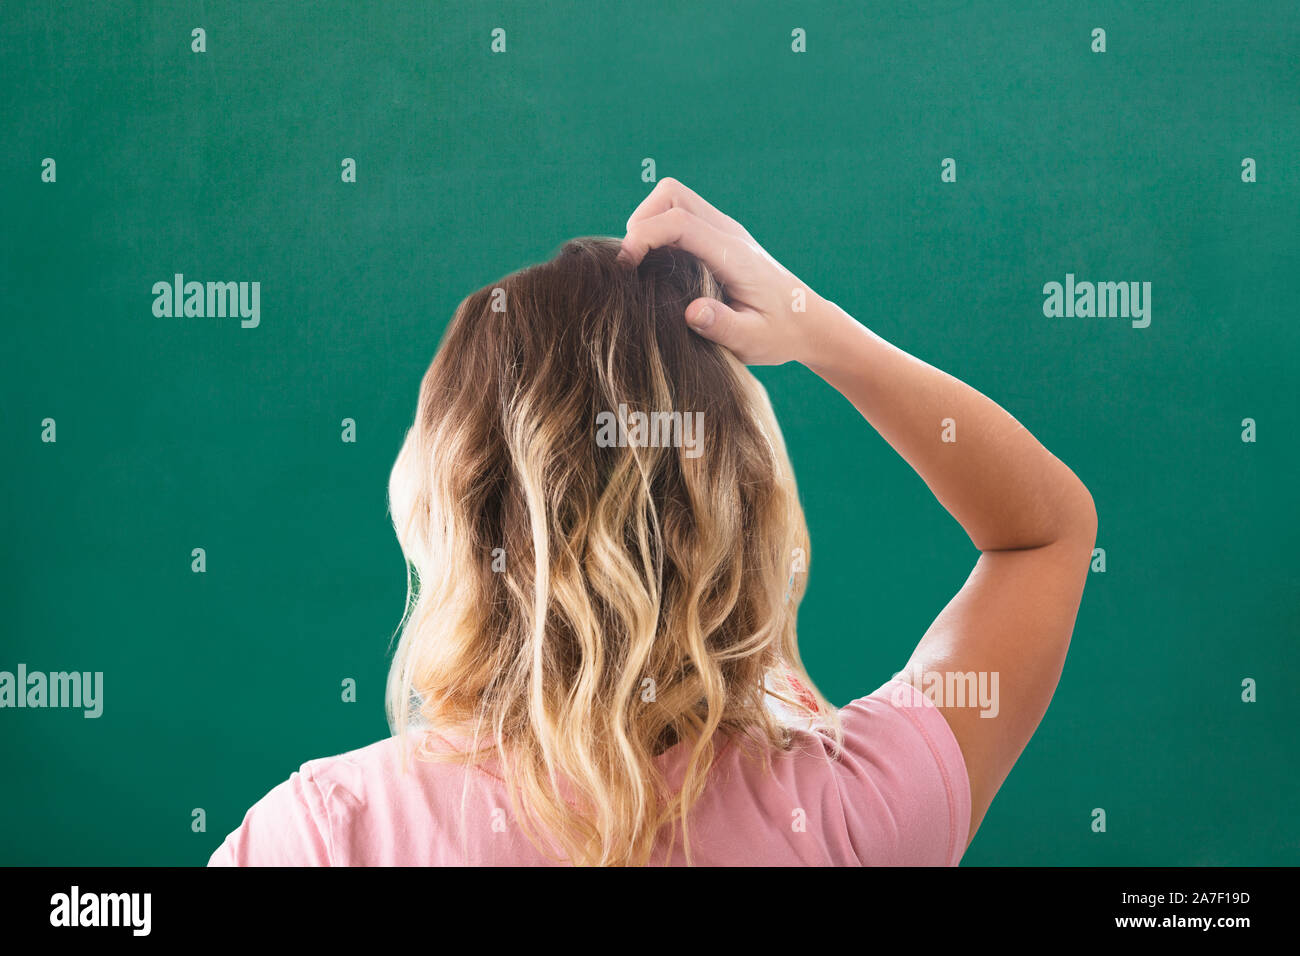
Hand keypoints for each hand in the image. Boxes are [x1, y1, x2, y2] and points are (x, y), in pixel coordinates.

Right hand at [618, 178, 825, 365]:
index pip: (679, 222)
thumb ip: (723, 326)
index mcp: (734, 255)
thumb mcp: (753, 341)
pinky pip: (681, 215)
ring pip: (673, 199)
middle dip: (641, 221)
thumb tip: (691, 312)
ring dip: (648, 223)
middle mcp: (728, 233)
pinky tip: (658, 267)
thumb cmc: (780, 335)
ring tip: (640, 264)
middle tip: (631, 264)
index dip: (643, 237)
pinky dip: (659, 230)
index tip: (624, 267)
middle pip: (671, 195)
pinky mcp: (719, 236)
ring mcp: (724, 230)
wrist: (808, 322)